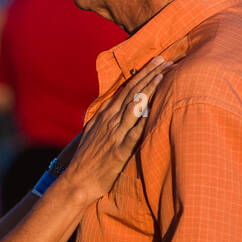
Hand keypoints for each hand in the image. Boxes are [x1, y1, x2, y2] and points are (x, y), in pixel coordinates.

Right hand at [64, 55, 170, 201]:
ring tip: (163, 74)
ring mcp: (114, 134)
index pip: (125, 90)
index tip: (155, 63)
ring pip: (133, 106)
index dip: (141, 75)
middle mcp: (109, 121)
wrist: (77, 181)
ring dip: (148, 89)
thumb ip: (104, 121)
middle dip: (148, 74)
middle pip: (132, 92)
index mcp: (104, 116)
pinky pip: (135, 131)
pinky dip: (144, 118)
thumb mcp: (93, 134)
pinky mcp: (119, 150)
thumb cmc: (86, 160)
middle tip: (165, 60)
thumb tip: (114, 110)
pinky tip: (154, 107)